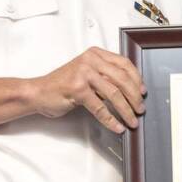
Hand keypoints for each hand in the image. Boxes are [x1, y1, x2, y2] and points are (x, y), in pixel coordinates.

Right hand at [29, 47, 146, 134]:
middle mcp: (90, 60)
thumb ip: (105, 75)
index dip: (137, 79)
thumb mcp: (86, 73)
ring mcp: (83, 73)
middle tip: (140, 110)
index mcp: (95, 54)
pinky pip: (100, 107)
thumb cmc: (63, 85)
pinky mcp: (77, 89)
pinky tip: (117, 126)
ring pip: (114, 94)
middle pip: (122, 79)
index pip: (124, 63)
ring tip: (132, 120)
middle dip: (135, 97)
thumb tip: (131, 90)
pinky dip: (111, 119)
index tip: (142, 92)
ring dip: (126, 110)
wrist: (38, 92)